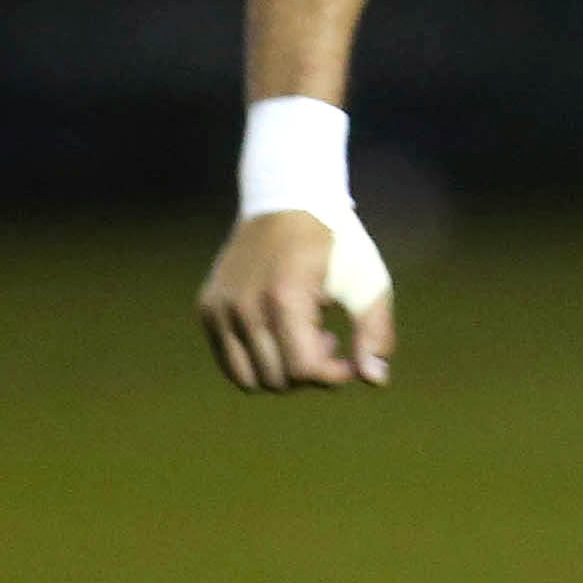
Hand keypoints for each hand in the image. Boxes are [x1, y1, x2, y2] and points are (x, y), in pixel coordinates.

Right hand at [197, 211, 395, 392]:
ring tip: (303, 338)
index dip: (333, 376)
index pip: (303, 369)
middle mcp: (243, 305)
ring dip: (282, 372)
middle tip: (328, 340)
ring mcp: (219, 307)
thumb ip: (375, 332)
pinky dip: (258, 361)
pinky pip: (230, 362)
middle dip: (310, 373)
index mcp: (284, 297)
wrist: (288, 201)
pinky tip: (281, 333)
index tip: (350, 360)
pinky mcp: (207, 308)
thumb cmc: (336, 244)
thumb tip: (375, 380)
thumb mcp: (368, 283)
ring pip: (248, 380)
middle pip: (277, 380)